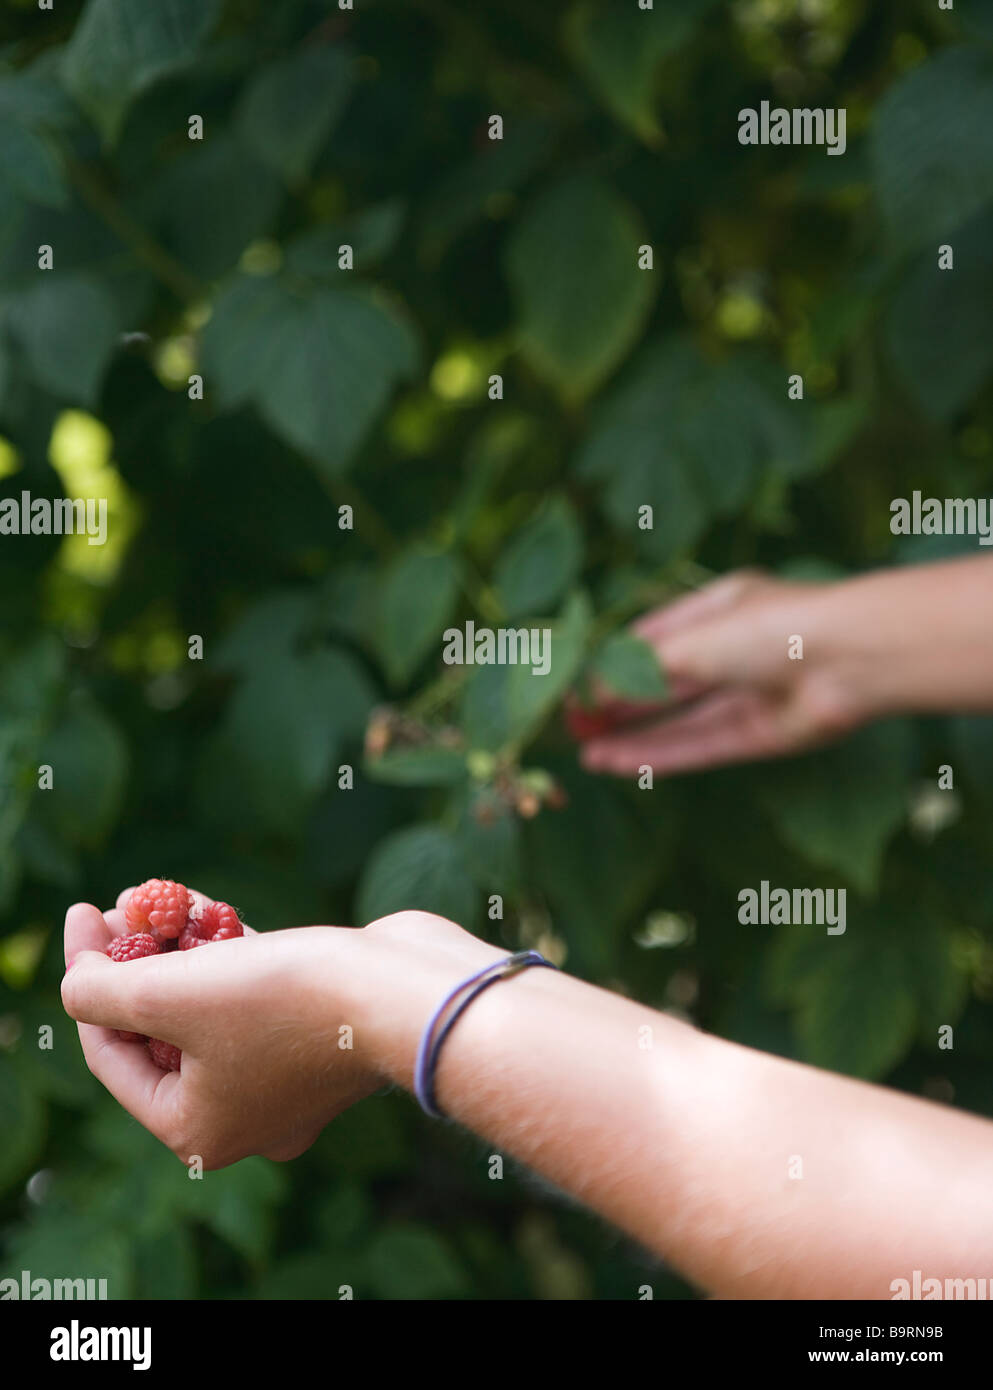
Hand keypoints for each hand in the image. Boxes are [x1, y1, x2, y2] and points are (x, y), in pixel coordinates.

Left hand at [61, 891, 501, 1168]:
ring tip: (151, 893)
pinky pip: (251, 993)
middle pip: (161, 1029)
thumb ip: (101, 992)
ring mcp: (284, 1073)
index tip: (84, 913)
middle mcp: (241, 1113)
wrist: (413, 994)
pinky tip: (199, 904)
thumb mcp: (173, 995)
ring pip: (207, 1006)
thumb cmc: (289, 1003)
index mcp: (198, 1130)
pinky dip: (226, 952)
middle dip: (135, 960)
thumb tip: (77, 983)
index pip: (114, 1053)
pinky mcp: (316, 1030)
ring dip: (177, 949)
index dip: (86, 978)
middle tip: (119, 903)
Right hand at [575, 570, 863, 776]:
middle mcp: (733, 650)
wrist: (850, 660)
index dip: (611, 663)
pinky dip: (658, 754)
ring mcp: (748, 694)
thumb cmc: (770, 628)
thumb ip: (638, 671)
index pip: (653, 637)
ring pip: (678, 718)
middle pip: (664, 681)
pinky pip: (698, 745)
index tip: (572, 685)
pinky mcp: (759, 735)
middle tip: (572, 724)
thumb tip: (587, 694)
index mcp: (720, 607)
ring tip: (586, 751)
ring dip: (632, 735)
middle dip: (618, 702)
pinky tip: (617, 762)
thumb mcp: (692, 641)